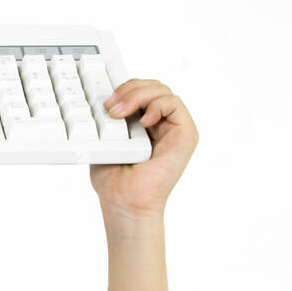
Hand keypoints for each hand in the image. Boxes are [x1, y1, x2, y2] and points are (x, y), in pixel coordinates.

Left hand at [89, 79, 198, 219]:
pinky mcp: (186, 134)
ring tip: (120, 113)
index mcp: (144, 125)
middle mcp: (162, 124)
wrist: (125, 203)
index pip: (141, 91)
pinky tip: (143, 121)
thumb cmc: (115, 182)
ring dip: (138, 96)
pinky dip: (157, 106)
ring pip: (163, 91)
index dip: (125, 89)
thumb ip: (109, 120)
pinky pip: (174, 103)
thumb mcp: (106, 143)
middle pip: (153, 86)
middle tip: (111, 106)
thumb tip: (105, 100)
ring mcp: (175, 129)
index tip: (106, 103)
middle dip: (130, 89)